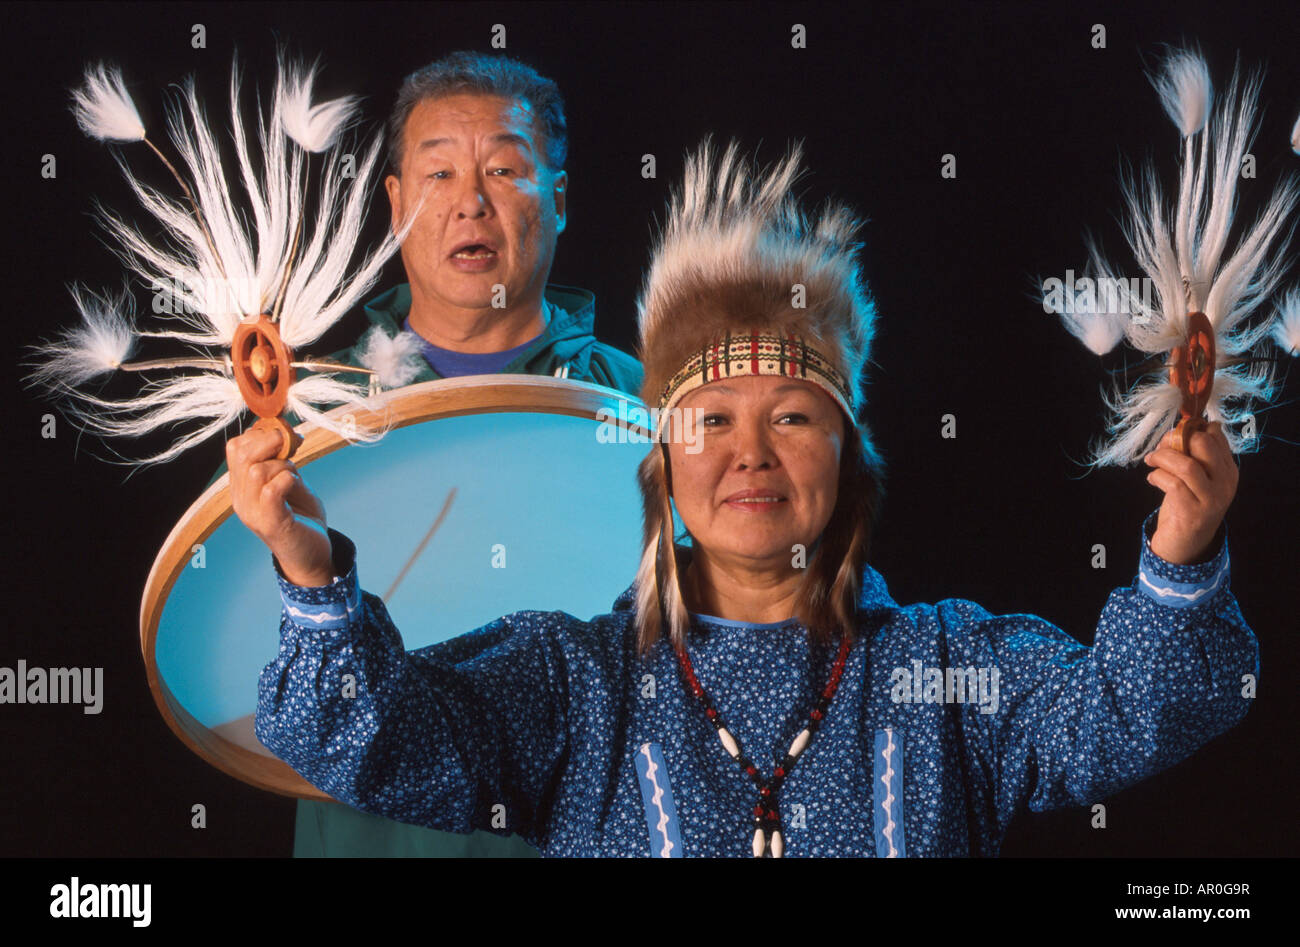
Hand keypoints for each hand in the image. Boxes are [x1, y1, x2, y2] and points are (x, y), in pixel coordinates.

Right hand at [226, 426, 333, 586]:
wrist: (312, 556)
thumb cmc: (301, 516)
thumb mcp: (291, 481)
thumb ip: (282, 460)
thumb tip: (281, 430)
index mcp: (241, 486)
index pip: (235, 447)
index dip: (262, 432)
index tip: (287, 435)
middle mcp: (240, 499)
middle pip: (240, 453)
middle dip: (271, 440)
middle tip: (294, 446)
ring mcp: (252, 512)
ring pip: (256, 470)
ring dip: (283, 465)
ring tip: (294, 476)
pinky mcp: (270, 523)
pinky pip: (271, 491)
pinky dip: (287, 480)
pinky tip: (296, 485)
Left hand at [1142, 421, 1237, 564]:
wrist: (1186, 543)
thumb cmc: (1187, 503)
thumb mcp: (1196, 478)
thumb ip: (1194, 455)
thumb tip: (1185, 425)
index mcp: (1228, 470)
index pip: (1215, 437)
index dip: (1191, 429)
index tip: (1174, 435)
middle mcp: (1225, 483)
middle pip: (1204, 445)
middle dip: (1177, 438)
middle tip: (1161, 445)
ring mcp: (1211, 499)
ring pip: (1187, 465)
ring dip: (1163, 457)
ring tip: (1151, 460)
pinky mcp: (1193, 513)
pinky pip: (1173, 485)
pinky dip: (1157, 476)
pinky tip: (1152, 478)